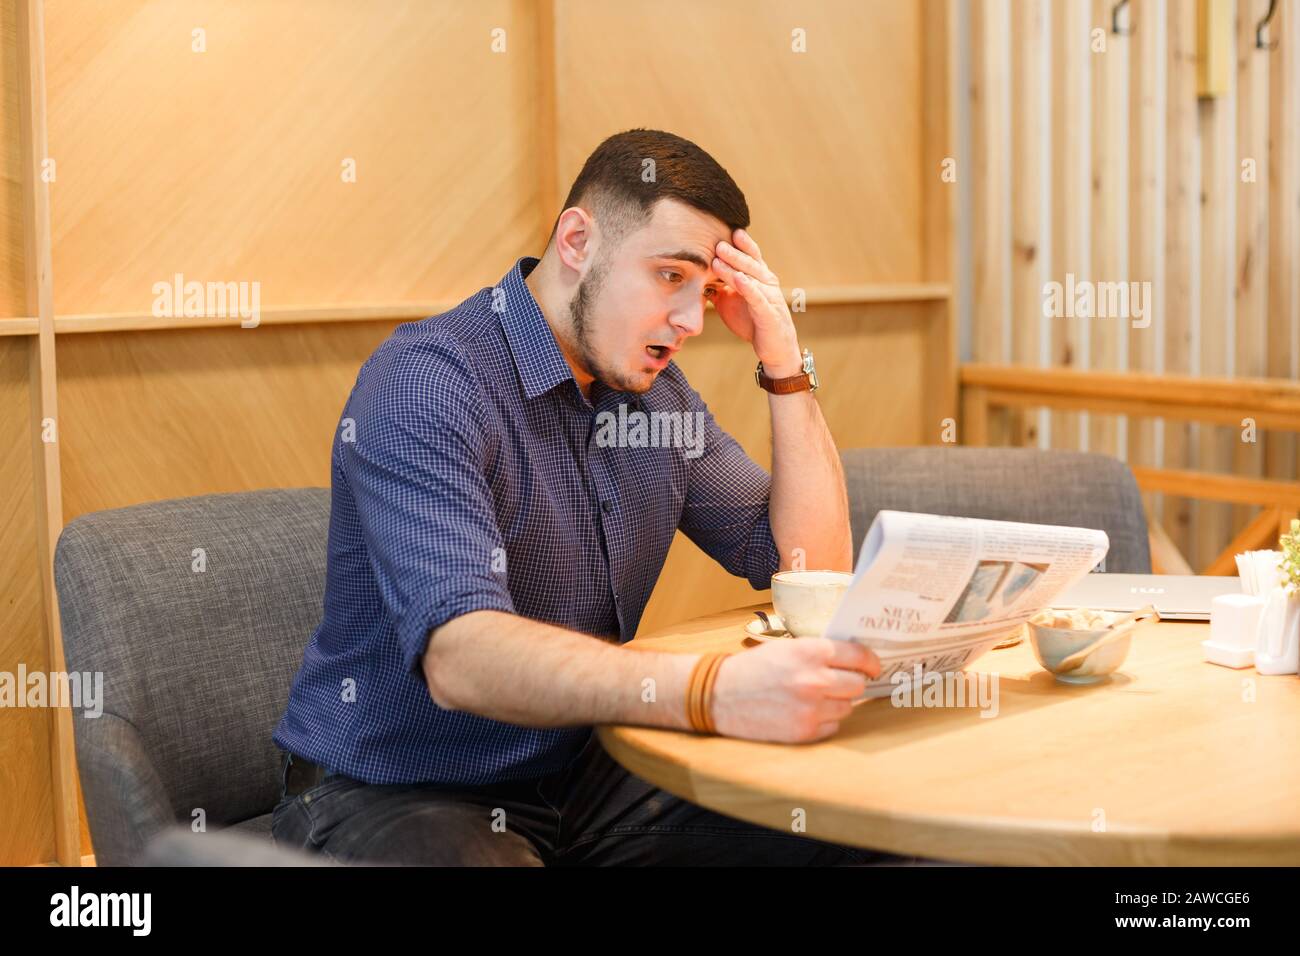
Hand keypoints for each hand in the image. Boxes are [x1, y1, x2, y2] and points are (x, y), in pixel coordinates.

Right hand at [708, 638, 880, 742]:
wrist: (719, 694)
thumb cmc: (753, 668)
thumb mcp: (786, 647)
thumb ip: (819, 652)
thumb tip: (854, 659)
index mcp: (811, 652)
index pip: (859, 657)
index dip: (871, 662)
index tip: (874, 667)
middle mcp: (815, 680)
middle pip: (858, 684)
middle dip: (851, 683)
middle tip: (840, 682)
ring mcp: (811, 708)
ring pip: (847, 707)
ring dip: (837, 703)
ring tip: (814, 697)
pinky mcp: (804, 731)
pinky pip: (832, 727)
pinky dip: (824, 721)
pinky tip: (804, 712)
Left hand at [711, 228, 803, 377]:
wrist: (774, 348)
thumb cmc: (753, 322)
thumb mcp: (732, 302)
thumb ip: (719, 287)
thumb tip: (698, 276)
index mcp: (760, 278)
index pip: (751, 256)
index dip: (742, 244)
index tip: (728, 230)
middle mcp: (767, 283)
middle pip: (750, 263)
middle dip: (734, 252)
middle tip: (717, 242)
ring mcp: (770, 297)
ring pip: (752, 278)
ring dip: (736, 267)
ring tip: (721, 256)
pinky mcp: (769, 314)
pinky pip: (758, 298)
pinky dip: (748, 288)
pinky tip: (739, 280)